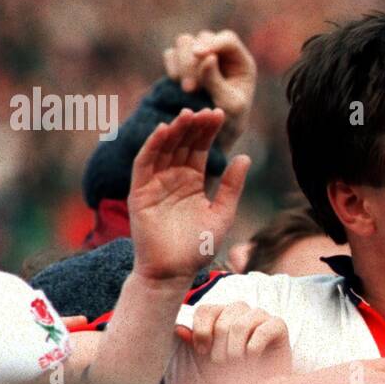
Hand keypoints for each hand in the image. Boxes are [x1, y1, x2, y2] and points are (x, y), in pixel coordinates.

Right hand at [127, 108, 249, 283]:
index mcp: (193, 181)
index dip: (207, 132)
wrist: (172, 272)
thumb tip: (245, 156)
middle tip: (205, 110)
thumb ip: (232, 186)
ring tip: (187, 115)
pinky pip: (144, 164)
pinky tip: (163, 131)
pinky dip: (151, 146)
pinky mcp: (139, 192)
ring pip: (163, 149)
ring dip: (173, 131)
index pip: (199, 149)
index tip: (219, 115)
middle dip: (193, 127)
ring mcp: (155, 184)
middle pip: (182, 144)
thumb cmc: (196, 248)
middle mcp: (173, 178)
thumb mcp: (222, 213)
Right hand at [164, 30, 256, 145]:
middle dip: (193, 61)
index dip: (213, 43)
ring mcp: (200, 57)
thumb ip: (218, 82)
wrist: (215, 134)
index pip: (227, 39)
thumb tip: (207, 57)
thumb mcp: (229, 105)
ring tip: (187, 89)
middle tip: (191, 89)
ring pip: (184, 42)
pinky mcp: (183, 64)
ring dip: (181, 64)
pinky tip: (176, 84)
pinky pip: (171, 54)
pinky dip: (171, 67)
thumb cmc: (230, 120)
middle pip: (201, 38)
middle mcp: (221, 54)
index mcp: (240, 61)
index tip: (199, 54)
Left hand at [184, 302, 289, 367]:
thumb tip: (178, 329)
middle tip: (224, 365)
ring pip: (240, 326)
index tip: (203, 353)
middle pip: (223, 321)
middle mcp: (241, 309)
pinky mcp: (278, 324)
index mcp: (221, 313)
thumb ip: (195, 343)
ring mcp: (261, 315)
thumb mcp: (208, 359)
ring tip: (238, 365)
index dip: (201, 332)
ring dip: (235, 351)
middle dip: (219, 348)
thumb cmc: (233, 371)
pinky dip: (253, 351)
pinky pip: (261, 332)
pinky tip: (253, 360)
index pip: (205, 310)